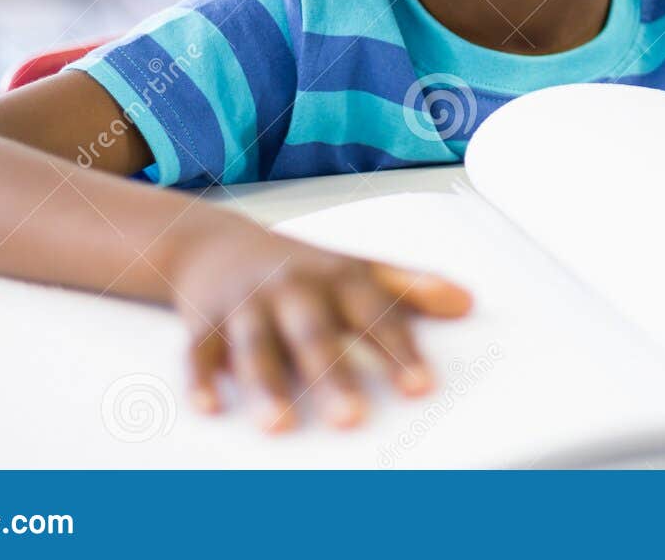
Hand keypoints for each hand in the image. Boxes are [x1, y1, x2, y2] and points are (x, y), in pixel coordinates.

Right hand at [167, 218, 471, 431]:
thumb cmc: (297, 267)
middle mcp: (293, 288)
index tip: (420, 386)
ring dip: (267, 385)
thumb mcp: (355, 267)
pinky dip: (202, 378)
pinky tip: (212, 407)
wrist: (216, 241)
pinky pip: (199, 350)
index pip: (374, 313)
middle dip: (331, 374)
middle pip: (313, 332)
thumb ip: (409, 287)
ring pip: (256, 345)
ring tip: (281, 424)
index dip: (398, 350)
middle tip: (351, 418)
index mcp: (336, 277)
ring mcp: (247, 304)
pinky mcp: (205, 320)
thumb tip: (465, 302)